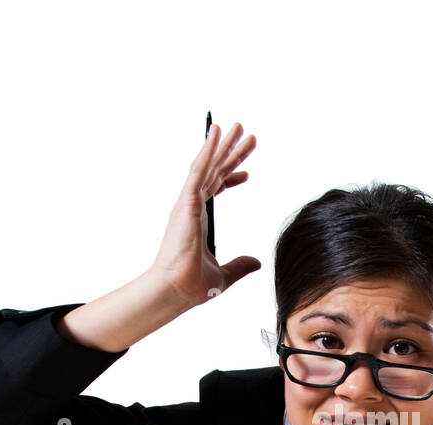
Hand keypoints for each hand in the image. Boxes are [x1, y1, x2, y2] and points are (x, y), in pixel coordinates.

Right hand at [148, 121, 260, 312]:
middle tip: (248, 136)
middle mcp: (191, 207)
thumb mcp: (224, 275)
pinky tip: (216, 132)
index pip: (215, 190)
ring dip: (222, 145)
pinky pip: (198, 170)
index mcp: (198, 220)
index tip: (247, 173)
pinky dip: (207, 150)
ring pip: (207, 165)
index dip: (231, 178)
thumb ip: (240, 266)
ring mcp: (187, 203)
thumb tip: (257, 262)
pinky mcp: (186, 203)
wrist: (175, 291)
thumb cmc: (191, 286)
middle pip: (215, 172)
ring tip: (237, 126)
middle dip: (232, 153)